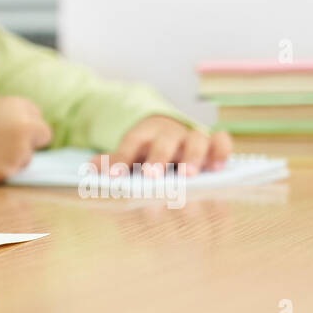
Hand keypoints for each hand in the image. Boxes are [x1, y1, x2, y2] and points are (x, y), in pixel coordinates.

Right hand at [0, 96, 52, 185]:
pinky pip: (16, 169)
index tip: (16, 131)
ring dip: (15, 157)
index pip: (36, 114)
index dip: (27, 124)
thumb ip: (9, 118)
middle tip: (11, 146)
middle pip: (44, 134)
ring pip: (29, 155)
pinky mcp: (13, 166)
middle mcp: (23, 123)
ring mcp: (20, 146)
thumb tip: (27, 129)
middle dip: (32, 141)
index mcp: (15, 104)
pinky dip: (4, 169)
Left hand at [86, 115, 232, 176]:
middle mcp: (169, 134)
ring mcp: (192, 138)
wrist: (170, 136)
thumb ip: (112, 163)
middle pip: (164, 141)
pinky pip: (222, 141)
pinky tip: (218, 167)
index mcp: (143, 136)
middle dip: (158, 158)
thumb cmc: (146, 153)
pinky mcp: (213, 145)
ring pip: (196, 139)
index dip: (120, 159)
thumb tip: (91, 168)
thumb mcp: (128, 155)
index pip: (130, 144)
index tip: (113, 177)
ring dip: (193, 156)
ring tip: (188, 175)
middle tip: (152, 177)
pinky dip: (222, 150)